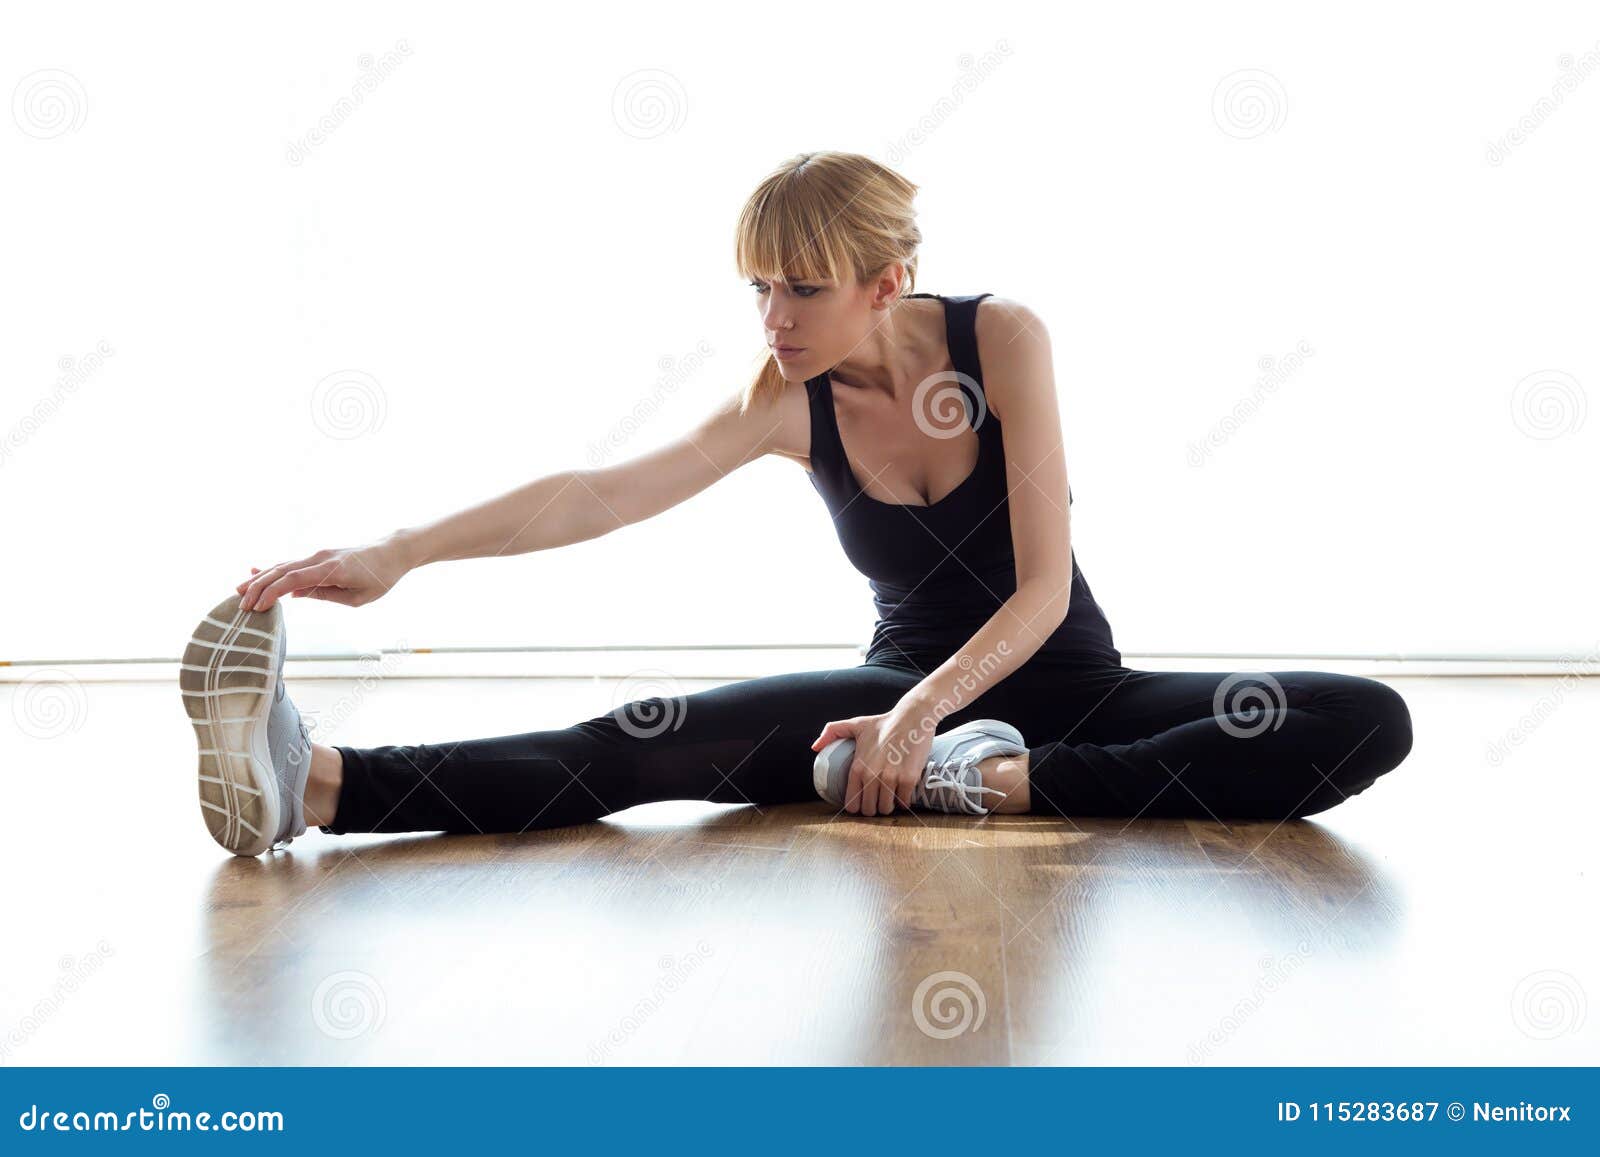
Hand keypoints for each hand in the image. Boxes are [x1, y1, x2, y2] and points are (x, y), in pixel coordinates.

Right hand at [237, 538, 411, 611]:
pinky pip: (292, 563)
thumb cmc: (379, 578)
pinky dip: (273, 570)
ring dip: (261, 578)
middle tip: (241, 604)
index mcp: (331, 570)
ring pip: (283, 565)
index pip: (294, 580)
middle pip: (282, 571)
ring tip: (239, 590)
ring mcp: (318, 555)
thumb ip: (325, 594)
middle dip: (259, 587)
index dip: (273, 592)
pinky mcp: (319, 556)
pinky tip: (256, 572)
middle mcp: (320, 558)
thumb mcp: (357, 597)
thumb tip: (295, 595)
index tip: (257, 607)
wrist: (392, 552)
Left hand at [810, 704, 934, 816]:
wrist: (912, 717)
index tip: (862, 802)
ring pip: (886, 809)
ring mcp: (891, 778)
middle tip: (877, 799)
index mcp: (857, 767)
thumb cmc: (884, 722)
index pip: (852, 803)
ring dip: (888, 806)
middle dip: (873, 808)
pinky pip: (904, 803)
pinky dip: (903, 801)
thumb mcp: (855, 724)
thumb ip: (832, 732)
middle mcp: (872, 776)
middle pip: (868, 810)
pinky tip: (902, 793)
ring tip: (890, 797)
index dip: (856, 806)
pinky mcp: (908, 779)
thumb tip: (815, 748)